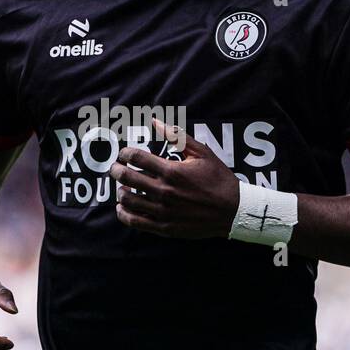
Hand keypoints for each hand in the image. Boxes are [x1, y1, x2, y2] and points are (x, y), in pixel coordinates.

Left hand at [109, 117, 239, 238]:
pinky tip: (123, 207)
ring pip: (127, 200)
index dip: (125, 153)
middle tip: (116, 168)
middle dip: (116, 170)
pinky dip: (123, 214)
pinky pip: (135, 221)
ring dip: (119, 191)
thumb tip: (156, 121)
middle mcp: (164, 191)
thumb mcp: (202, 153)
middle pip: (126, 177)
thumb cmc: (218, 179)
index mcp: (172, 171)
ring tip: (122, 187)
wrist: (233, 211)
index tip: (124, 154)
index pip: (136, 157)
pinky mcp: (164, 227)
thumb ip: (177, 136)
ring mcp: (163, 211)